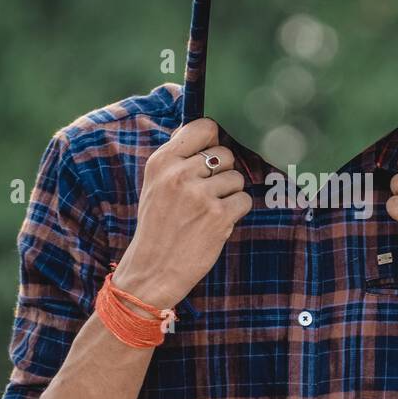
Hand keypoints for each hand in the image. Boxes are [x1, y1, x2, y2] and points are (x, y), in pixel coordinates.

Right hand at [113, 117, 251, 308]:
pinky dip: (236, 212)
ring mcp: (200, 195)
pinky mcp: (218, 216)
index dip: (213, 141)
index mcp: (162, 162)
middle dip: (222, 173)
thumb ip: (178, 159)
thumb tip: (209, 134)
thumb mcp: (155, 185)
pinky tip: (216, 223)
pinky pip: (244, 200)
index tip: (210, 156)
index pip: (203, 128)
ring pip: (237, 178)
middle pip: (225, 154)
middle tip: (206, 195)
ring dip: (229, 195)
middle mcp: (180, 174)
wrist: (153, 270)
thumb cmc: (157, 227)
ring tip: (208, 212)